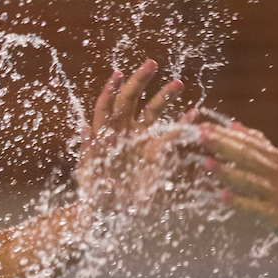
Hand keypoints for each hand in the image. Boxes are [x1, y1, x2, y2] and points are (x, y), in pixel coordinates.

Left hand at [76, 60, 182, 213]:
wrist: (113, 214)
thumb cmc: (96, 196)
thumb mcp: (89, 177)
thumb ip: (88, 154)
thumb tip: (84, 129)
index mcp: (103, 135)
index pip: (106, 106)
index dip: (111, 90)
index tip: (119, 74)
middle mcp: (122, 132)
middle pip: (129, 100)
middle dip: (139, 81)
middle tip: (152, 64)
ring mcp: (140, 140)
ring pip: (151, 111)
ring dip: (163, 96)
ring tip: (178, 84)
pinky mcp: (156, 152)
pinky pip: (170, 134)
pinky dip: (181, 123)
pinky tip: (193, 113)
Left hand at [193, 119, 277, 254]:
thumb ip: (259, 147)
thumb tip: (234, 125)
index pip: (251, 144)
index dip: (228, 135)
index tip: (205, 127)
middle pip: (250, 157)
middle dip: (224, 145)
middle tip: (201, 135)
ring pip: (251, 179)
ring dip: (228, 170)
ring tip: (206, 162)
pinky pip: (256, 207)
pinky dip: (240, 201)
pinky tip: (222, 196)